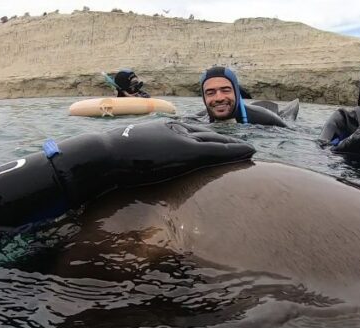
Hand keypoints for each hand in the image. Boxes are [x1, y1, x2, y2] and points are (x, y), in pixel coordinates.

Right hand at [51, 120, 254, 204]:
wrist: (108, 154)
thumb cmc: (111, 157)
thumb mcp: (128, 153)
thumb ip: (139, 155)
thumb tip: (134, 167)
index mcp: (163, 127)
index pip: (191, 129)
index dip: (207, 136)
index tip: (218, 140)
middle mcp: (176, 128)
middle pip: (207, 133)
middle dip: (224, 140)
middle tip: (242, 146)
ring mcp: (183, 138)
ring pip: (216, 140)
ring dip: (234, 146)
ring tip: (250, 151)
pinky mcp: (188, 151)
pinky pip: (218, 150)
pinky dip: (236, 151)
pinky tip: (251, 153)